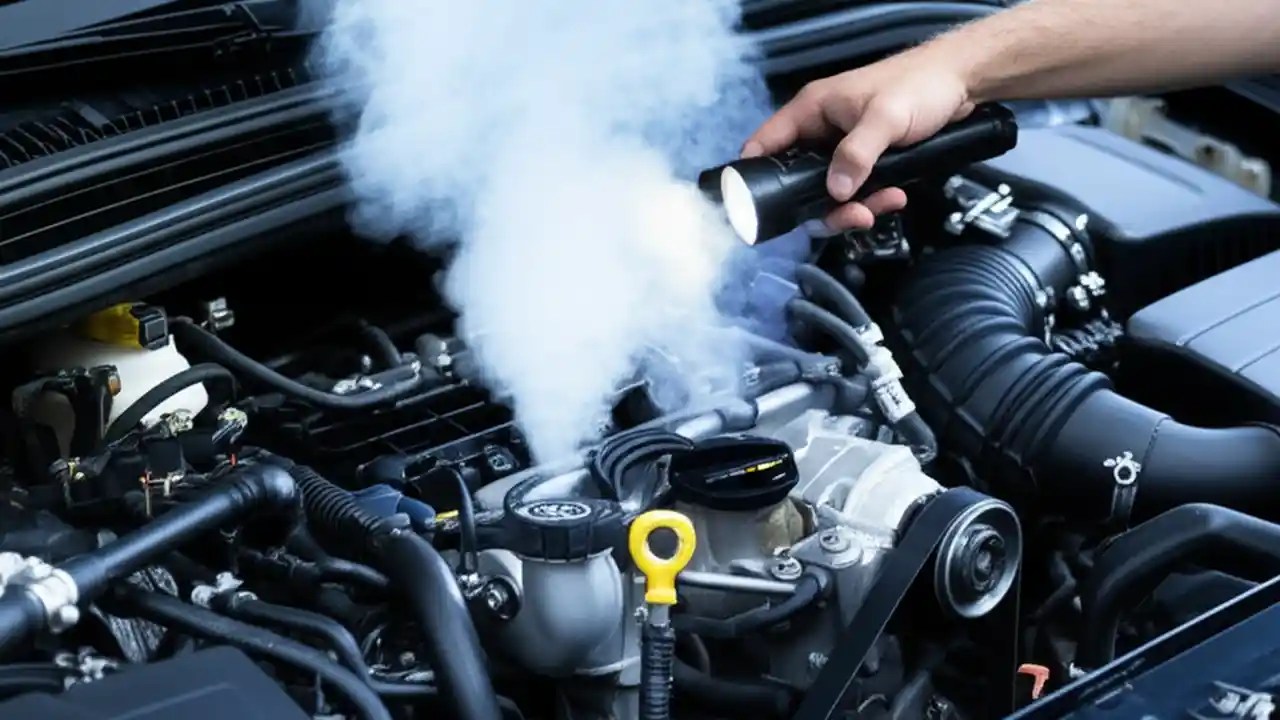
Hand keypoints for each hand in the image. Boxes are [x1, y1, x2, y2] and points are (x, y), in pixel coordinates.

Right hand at [741, 48, 974, 230]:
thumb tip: (835, 191)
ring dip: (853, 207)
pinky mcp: (865, 162)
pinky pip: (856, 191)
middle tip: (850, 216)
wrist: (961, 83)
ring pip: (829, 192)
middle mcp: (821, 131)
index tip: (762, 206)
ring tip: (881, 206)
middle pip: (798, 181)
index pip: (766, 143)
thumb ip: (857, 154)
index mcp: (813, 110)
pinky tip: (894, 197)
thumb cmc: (919, 85)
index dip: (756, 174)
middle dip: (822, 205)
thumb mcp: (885, 119)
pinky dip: (872, 200)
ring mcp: (842, 148)